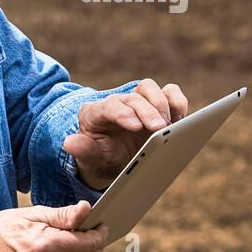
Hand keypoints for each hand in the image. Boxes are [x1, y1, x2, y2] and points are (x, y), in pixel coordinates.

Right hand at [0, 201, 108, 251]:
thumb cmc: (5, 232)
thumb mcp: (32, 215)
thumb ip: (63, 215)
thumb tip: (87, 209)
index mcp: (45, 246)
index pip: (87, 243)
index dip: (99, 234)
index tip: (101, 226)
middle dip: (93, 246)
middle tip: (89, 235)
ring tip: (75, 248)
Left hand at [62, 79, 188, 190]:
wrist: (116, 162)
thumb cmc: (101, 160)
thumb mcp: (90, 161)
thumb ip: (82, 152)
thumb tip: (70, 142)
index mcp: (96, 113)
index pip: (109, 106)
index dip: (122, 113)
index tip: (135, 125)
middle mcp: (119, 103)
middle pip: (133, 97)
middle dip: (147, 111)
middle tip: (158, 128)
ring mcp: (139, 102)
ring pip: (150, 88)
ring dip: (162, 104)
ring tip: (168, 125)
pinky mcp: (158, 106)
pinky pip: (170, 94)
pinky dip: (177, 103)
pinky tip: (181, 119)